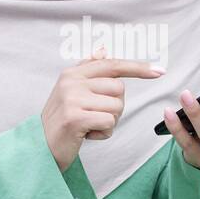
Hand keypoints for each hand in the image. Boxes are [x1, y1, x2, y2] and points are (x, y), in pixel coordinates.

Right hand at [41, 47, 164, 172]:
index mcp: (73, 72)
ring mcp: (72, 98)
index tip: (159, 71)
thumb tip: (103, 50)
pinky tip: (87, 135)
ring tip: (90, 126)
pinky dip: (103, 133)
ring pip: (116, 106)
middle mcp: (71, 81)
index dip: (137, 68)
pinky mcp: (75, 117)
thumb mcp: (71, 92)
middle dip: (115, 107)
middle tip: (96, 117)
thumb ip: (88, 71)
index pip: (112, 64)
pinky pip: (108, 122)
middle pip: (119, 89)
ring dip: (109, 122)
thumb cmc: (62, 121)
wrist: (40, 148)